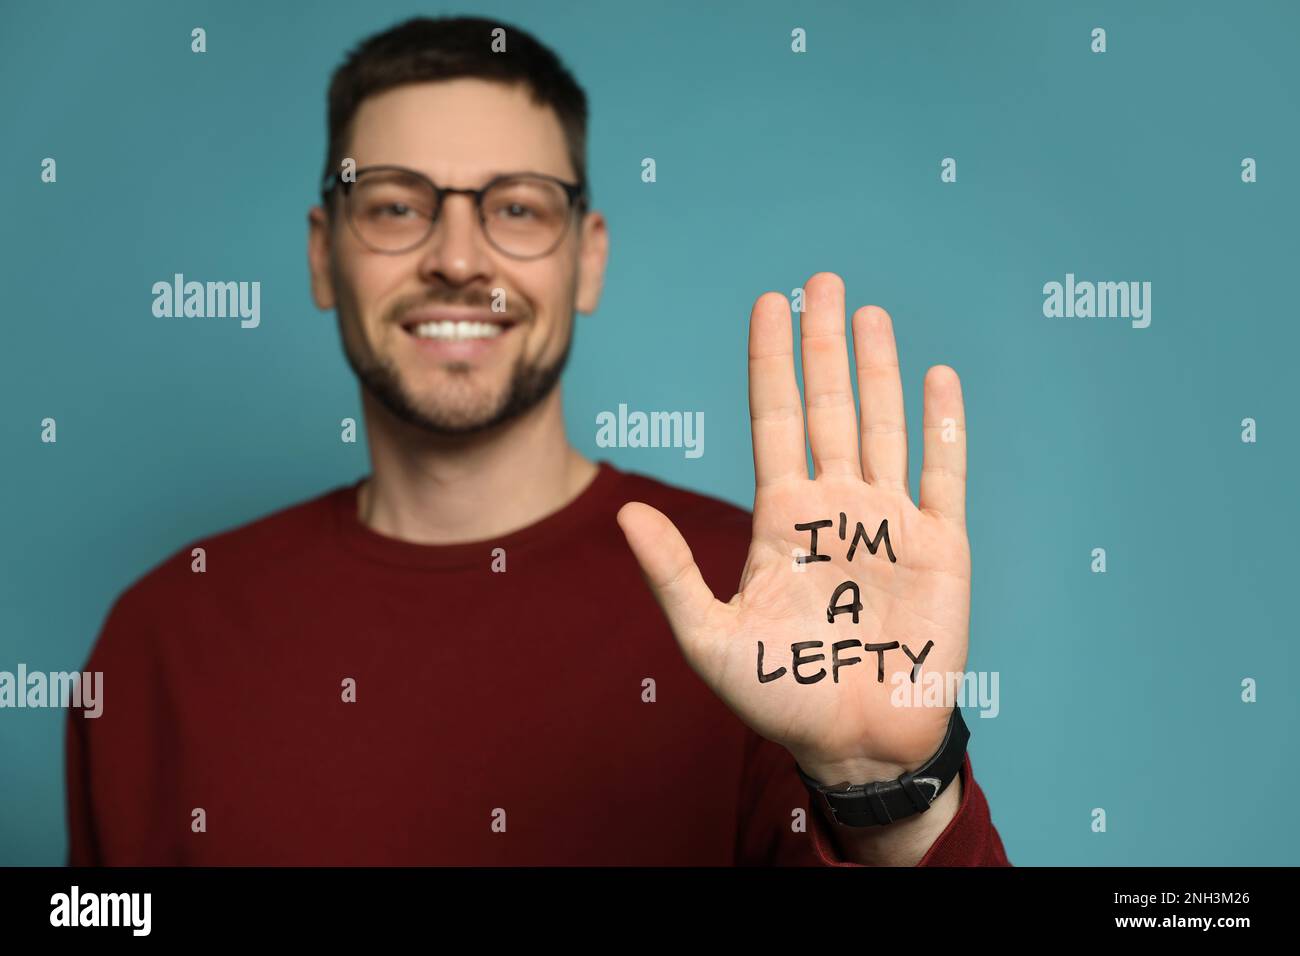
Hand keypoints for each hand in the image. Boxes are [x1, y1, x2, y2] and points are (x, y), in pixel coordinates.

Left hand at [618, 272, 969, 785]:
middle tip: (820, 281)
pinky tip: (936, 378)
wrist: (855, 745)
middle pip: (828, 407)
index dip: (771, 363)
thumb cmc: (780, 696)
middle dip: (823, 344)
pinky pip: (943, 474)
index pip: (774, 421)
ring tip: (868, 311)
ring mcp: (890, 522)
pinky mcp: (941, 547)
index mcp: (782, 519)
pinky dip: (942, 427)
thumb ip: (672, 572)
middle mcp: (836, 507)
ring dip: (878, 368)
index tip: (767, 304)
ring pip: (883, 426)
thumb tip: (625, 512)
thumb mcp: (710, 637)